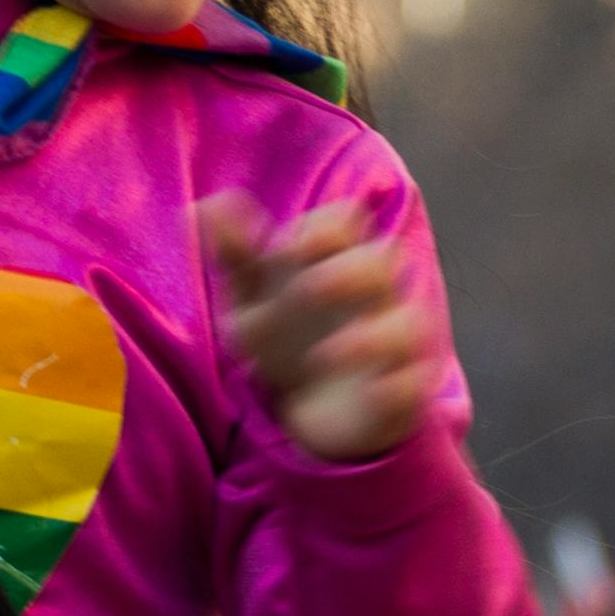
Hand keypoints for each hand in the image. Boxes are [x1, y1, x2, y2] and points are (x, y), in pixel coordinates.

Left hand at [202, 193, 436, 462]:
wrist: (316, 407)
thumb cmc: (286, 335)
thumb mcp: (251, 297)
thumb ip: (234, 253)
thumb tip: (203, 207)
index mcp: (337, 260)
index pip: (344, 222)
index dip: (322, 229)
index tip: (290, 248)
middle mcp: (373, 295)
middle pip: (383, 263)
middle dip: (348, 272)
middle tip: (306, 290)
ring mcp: (392, 342)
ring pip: (405, 325)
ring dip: (370, 338)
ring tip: (324, 356)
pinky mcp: (401, 391)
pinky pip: (411, 385)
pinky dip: (393, 387)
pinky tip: (366, 392)